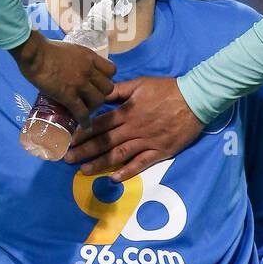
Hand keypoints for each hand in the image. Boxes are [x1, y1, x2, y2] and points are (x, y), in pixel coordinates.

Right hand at [11, 30, 115, 121]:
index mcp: (89, 57)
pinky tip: (84, 126)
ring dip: (93, 107)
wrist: (34, 53)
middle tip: (91, 97)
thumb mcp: (70, 49)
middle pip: (108, 88)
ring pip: (98, 100)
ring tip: (86, 110)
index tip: (98, 83)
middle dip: (101, 94)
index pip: (111, 70)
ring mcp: (79, 84)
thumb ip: (76, 59)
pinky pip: (82, 112)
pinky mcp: (68, 95)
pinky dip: (84, 121)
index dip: (107, 79)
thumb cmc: (45, 48)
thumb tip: (72, 68)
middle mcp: (89, 70)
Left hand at [64, 75, 203, 179]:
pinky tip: (113, 179)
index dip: (82, 133)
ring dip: (100, 163)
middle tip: (67, 159)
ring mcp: (146, 142)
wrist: (195, 99)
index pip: (99, 124)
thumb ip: (119, 91)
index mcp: (127, 112)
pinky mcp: (160, 152)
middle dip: (84, 151)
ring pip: (119, 154)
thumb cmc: (167, 90)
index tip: (69, 140)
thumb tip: (99, 94)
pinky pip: (141, 163)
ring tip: (83, 171)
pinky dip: (127, 171)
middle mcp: (133, 128)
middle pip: (104, 141)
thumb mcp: (140, 84)